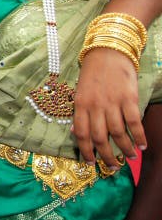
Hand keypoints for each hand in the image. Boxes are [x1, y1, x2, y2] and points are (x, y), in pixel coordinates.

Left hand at [73, 47, 143, 167]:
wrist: (108, 52)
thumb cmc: (93, 73)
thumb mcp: (80, 92)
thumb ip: (81, 112)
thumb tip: (78, 133)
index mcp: (79, 105)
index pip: (81, 134)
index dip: (85, 151)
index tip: (90, 163)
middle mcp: (94, 106)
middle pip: (99, 138)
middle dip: (106, 156)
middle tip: (112, 167)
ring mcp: (112, 102)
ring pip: (118, 133)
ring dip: (124, 149)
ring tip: (129, 158)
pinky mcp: (128, 98)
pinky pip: (134, 122)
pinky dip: (139, 136)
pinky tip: (142, 145)